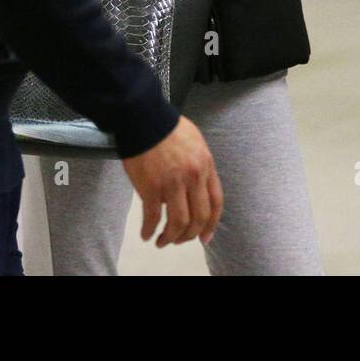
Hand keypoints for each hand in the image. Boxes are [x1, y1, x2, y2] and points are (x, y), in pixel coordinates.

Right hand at [121, 116, 222, 246]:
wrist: (144, 118)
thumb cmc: (168, 128)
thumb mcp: (196, 143)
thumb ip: (199, 168)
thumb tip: (195, 191)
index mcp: (206, 166)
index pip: (216, 203)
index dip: (211, 225)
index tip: (205, 238)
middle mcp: (193, 177)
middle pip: (198, 218)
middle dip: (190, 235)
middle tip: (180, 241)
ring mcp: (172, 183)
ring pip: (178, 222)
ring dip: (170, 238)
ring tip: (162, 242)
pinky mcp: (151, 187)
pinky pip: (152, 217)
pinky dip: (149, 230)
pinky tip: (146, 234)